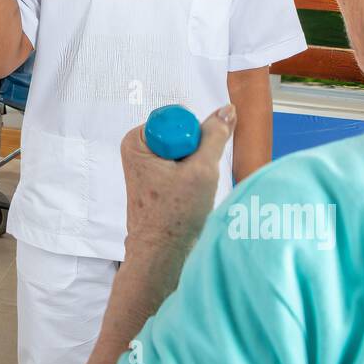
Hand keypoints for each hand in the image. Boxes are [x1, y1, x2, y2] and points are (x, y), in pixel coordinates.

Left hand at [120, 104, 236, 256]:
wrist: (162, 252)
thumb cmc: (173, 217)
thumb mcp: (202, 171)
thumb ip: (215, 136)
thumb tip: (226, 111)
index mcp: (137, 140)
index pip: (180, 122)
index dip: (195, 142)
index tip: (191, 166)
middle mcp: (139, 148)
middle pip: (184, 135)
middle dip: (196, 156)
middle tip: (192, 181)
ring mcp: (148, 163)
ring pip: (187, 152)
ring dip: (197, 169)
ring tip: (190, 190)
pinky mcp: (159, 176)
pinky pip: (184, 165)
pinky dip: (193, 177)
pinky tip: (189, 194)